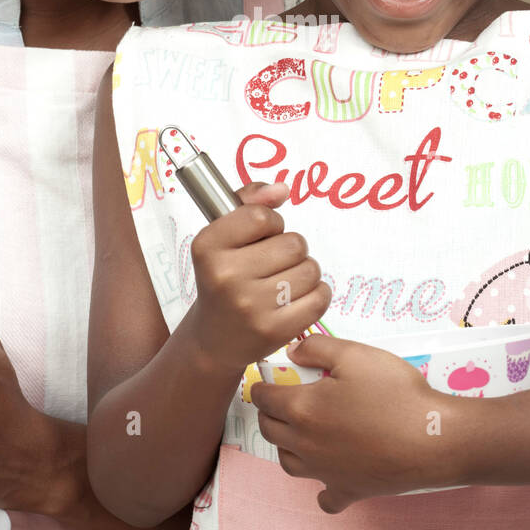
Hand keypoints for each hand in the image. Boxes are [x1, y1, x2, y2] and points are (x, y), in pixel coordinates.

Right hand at [186, 183, 331, 374]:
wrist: (215, 340)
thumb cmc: (224, 278)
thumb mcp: (223, 236)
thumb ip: (249, 202)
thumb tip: (282, 189)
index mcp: (208, 246)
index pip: (261, 216)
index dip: (271, 222)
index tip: (261, 236)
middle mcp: (226, 276)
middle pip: (294, 243)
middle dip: (291, 249)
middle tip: (272, 264)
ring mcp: (251, 306)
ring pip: (311, 269)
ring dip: (304, 272)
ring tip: (283, 282)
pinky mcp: (275, 330)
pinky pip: (320, 296)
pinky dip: (316, 294)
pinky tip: (296, 298)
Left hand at [250, 336, 467, 513]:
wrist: (432, 437)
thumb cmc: (395, 393)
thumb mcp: (355, 355)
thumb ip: (317, 348)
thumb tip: (291, 352)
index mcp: (302, 409)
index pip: (264, 399)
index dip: (261, 387)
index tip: (265, 381)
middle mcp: (305, 445)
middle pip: (270, 431)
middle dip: (269, 414)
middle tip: (281, 401)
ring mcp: (325, 472)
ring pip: (288, 463)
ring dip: (286, 446)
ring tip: (299, 433)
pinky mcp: (348, 491)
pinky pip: (325, 498)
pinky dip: (321, 489)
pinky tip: (327, 479)